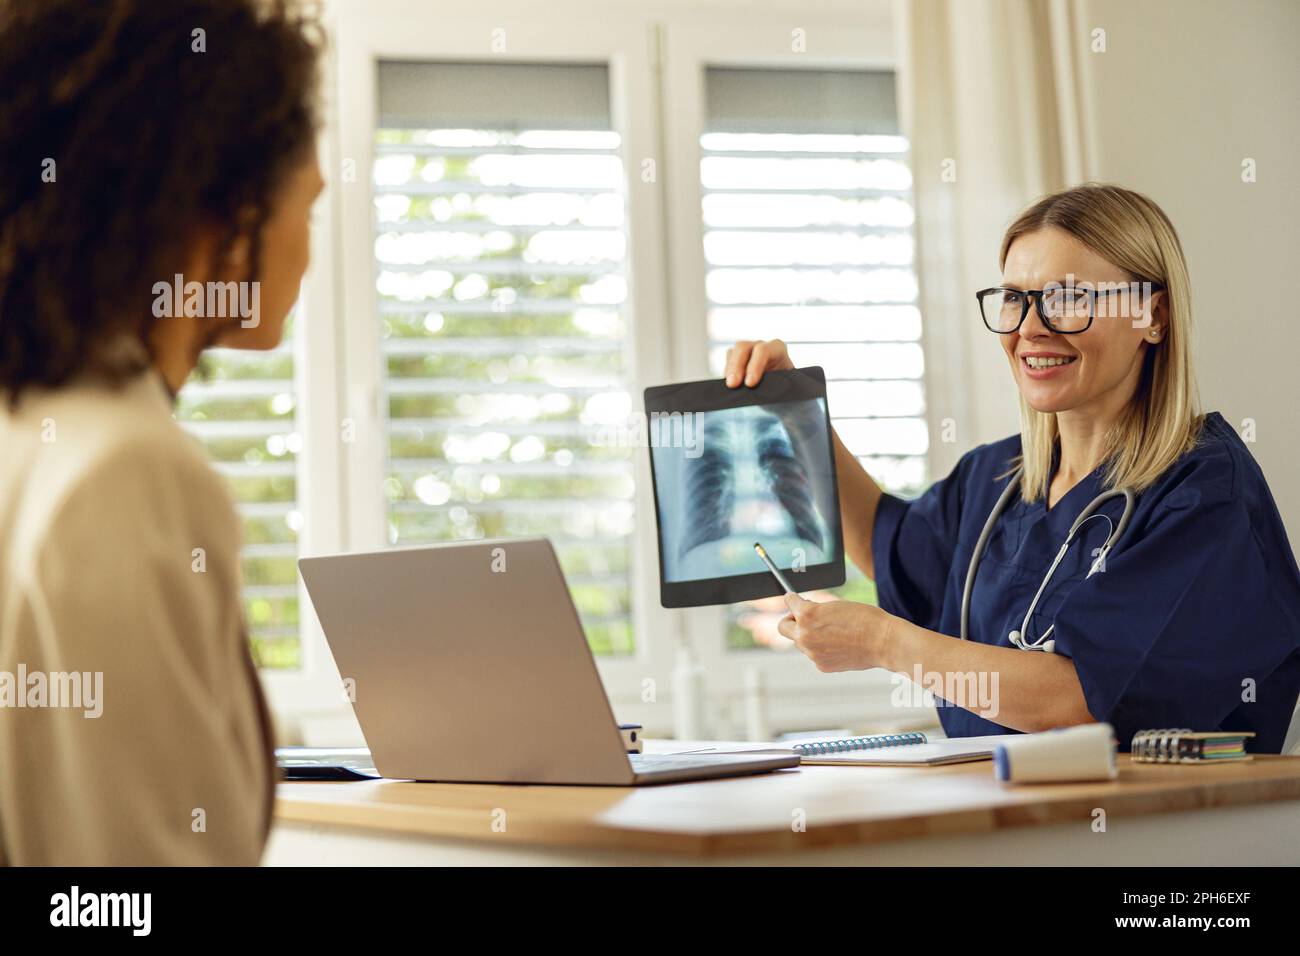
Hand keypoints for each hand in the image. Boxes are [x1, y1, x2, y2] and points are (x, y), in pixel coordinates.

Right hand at [724, 339, 793, 387]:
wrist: (782, 390)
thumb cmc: (785, 387)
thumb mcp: (784, 386)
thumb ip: (773, 386)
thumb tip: (760, 394)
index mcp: (777, 349)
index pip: (763, 350)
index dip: (754, 366)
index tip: (749, 384)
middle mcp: (761, 346)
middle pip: (743, 347)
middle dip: (736, 366)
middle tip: (732, 385)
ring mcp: (748, 351)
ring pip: (733, 353)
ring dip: (730, 370)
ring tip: (731, 386)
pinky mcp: (737, 359)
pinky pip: (728, 362)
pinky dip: (727, 373)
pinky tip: (731, 385)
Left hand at [776, 592, 895, 672]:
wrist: (883, 641)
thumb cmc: (865, 619)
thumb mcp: (835, 605)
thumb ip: (815, 610)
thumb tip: (804, 614)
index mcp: (807, 614)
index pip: (789, 602)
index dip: (793, 599)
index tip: (793, 600)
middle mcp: (804, 634)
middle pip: (783, 627)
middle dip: (791, 620)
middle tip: (801, 618)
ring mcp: (811, 652)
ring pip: (801, 642)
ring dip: (809, 635)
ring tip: (832, 631)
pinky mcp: (821, 665)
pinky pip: (814, 654)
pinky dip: (822, 649)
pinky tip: (839, 644)